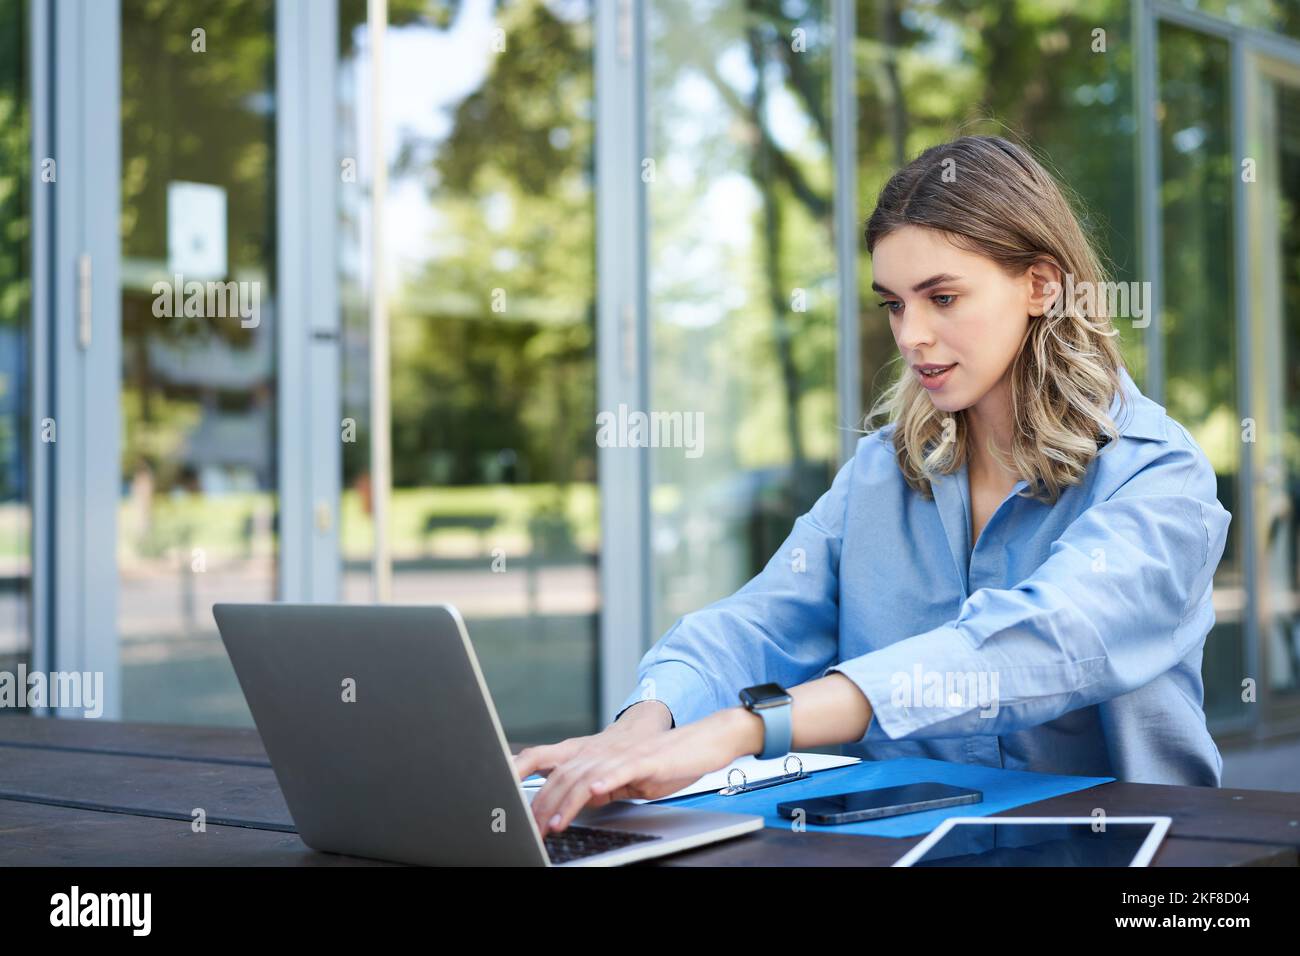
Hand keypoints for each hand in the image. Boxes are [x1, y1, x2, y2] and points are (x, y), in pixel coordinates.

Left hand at [520, 707, 761, 836]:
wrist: (700, 743)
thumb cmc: (668, 763)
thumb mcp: (631, 780)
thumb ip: (608, 786)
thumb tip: (586, 798)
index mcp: (600, 758)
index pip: (561, 775)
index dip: (540, 795)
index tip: (525, 817)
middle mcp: (606, 753)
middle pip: (567, 777)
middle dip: (545, 804)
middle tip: (532, 828)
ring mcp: (623, 756)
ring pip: (587, 777)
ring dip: (567, 801)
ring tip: (554, 822)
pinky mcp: (644, 760)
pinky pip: (620, 770)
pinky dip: (605, 780)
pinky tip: (593, 791)